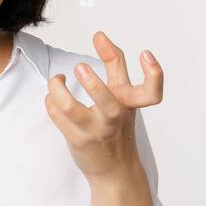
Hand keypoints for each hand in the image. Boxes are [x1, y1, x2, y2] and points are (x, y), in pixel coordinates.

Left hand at [44, 30, 162, 182]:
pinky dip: (51, 102)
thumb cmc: (117, 128)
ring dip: (58, 90)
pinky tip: (52, 97)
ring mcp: (96, 131)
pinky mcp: (78, 140)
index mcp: (130, 105)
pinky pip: (58, 117)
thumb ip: (114, 65)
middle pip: (109, 101)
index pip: (151, 91)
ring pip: (72, 109)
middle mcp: (116, 118)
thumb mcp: (123, 98)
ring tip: (58, 80)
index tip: (145, 53)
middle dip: (93, 83)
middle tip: (80, 66)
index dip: (154, 73)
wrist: (115, 170)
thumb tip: (100, 35)